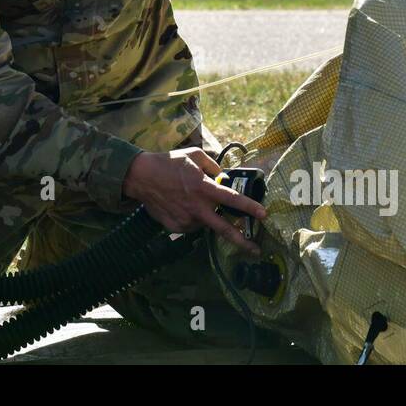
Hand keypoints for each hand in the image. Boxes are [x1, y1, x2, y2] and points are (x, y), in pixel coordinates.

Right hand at [121, 148, 266, 253]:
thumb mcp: (194, 155)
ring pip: (205, 222)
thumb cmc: (168, 162)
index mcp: (204, 188)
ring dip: (205, 216)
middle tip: (256, 250)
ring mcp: (186, 219)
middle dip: (242, 242)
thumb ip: (213, 166)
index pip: (232, 200)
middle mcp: (197, 207)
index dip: (250, 208)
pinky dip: (191, 217)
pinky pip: (190, 225)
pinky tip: (180, 205)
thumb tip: (223, 177)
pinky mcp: (176, 227)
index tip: (264, 215)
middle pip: (224, 229)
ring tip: (190, 200)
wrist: (140, 177)